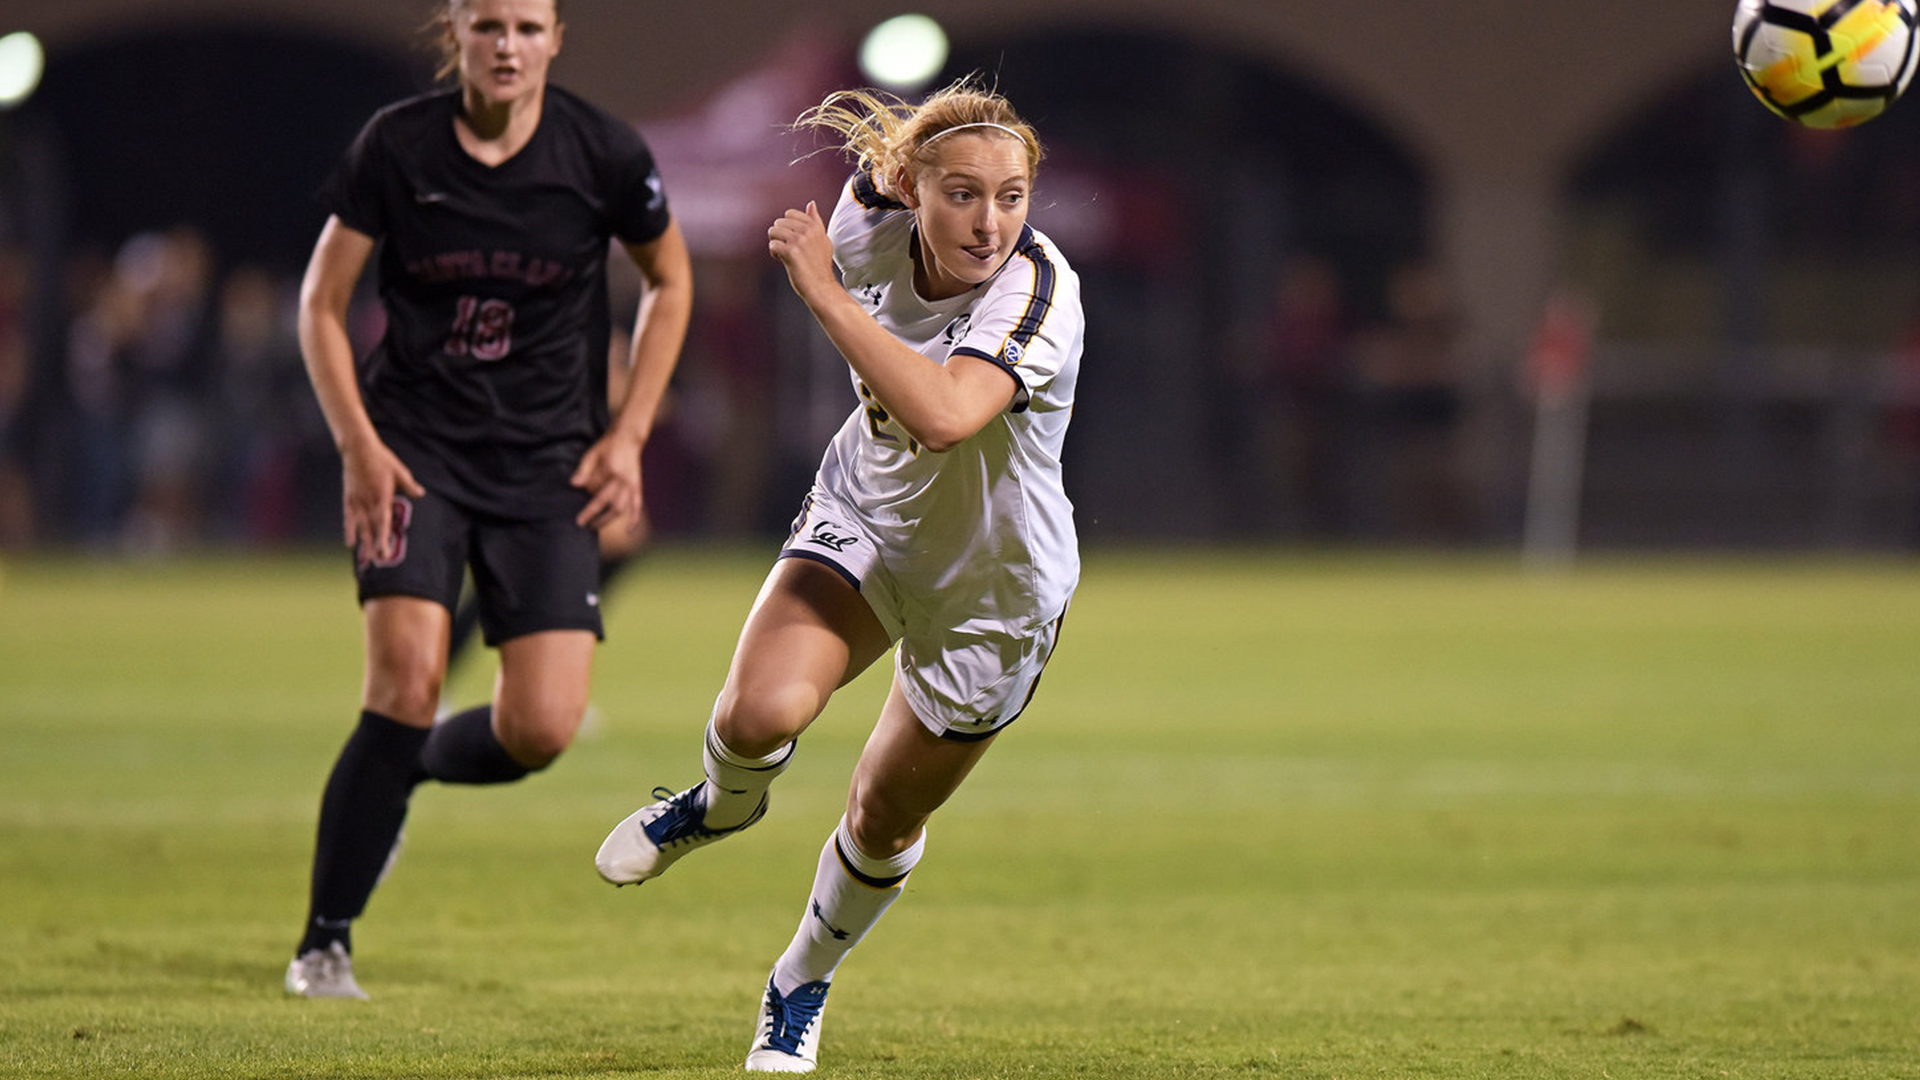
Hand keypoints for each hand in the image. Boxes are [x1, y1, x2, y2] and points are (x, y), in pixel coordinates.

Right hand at [340, 439, 423, 563]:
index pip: (383, 523)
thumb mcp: (399, 471)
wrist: (358, 449)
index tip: (385, 553)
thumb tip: (421, 494)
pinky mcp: (349, 498)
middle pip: (371, 529)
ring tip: (366, 559)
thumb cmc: (382, 459)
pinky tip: (350, 543)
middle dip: (375, 546)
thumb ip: (410, 485)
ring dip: (363, 542)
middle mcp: (367, 501)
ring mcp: (356, 501)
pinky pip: (348, 518)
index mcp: (382, 496)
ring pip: (360, 526)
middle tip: (379, 562)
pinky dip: (349, 530)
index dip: (383, 539)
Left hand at [571, 427, 644, 535]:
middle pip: (605, 501)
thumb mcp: (592, 454)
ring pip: (619, 507)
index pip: (594, 488)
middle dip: (592, 514)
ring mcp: (631, 484)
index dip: (585, 493)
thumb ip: (583, 470)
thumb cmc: (607, 446)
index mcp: (611, 469)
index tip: (576, 498)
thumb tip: (574, 485)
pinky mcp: (637, 487)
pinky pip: (637, 505)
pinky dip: (634, 519)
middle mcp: (623, 479)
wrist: (628, 439)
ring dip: (606, 519)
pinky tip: (628, 531)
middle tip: (580, 523)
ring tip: (594, 526)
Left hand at [767, 202, 834, 299]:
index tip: (794, 240)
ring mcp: (799, 241)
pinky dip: (774, 253)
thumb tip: (811, 203)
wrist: (821, 287)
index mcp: (815, 226)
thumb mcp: (823, 239)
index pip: (790, 214)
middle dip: (780, 235)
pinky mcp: (791, 252)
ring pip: (773, 232)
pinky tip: (782, 260)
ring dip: (776, 243)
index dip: (787, 227)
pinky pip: (772, 245)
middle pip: (779, 222)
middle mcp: (808, 231)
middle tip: (789, 249)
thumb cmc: (820, 266)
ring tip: (785, 254)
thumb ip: (815, 221)